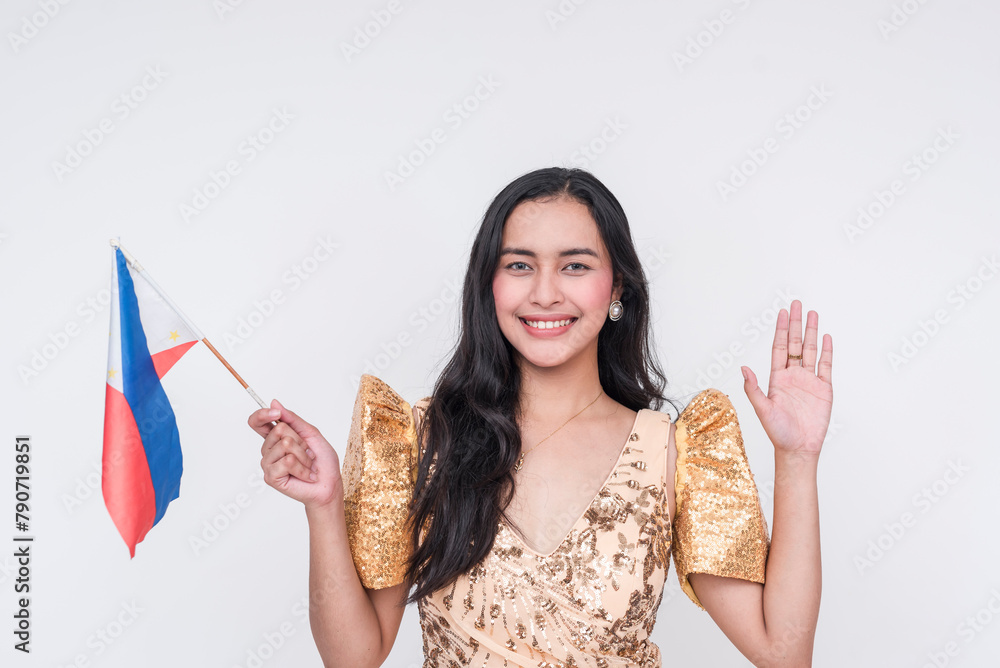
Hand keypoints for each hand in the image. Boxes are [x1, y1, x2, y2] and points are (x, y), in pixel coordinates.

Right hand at [248, 399, 342, 508]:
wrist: (329, 484)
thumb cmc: (322, 461)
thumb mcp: (310, 433)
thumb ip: (292, 419)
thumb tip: (274, 403)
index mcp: (275, 438)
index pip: (257, 423)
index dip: (262, 414)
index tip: (275, 413)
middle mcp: (269, 450)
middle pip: (278, 430)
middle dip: (300, 440)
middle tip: (307, 452)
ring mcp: (268, 464)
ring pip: (285, 444)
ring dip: (303, 454)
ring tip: (306, 464)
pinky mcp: (271, 477)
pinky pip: (287, 461)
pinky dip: (302, 467)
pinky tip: (304, 474)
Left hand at [741, 300, 832, 456]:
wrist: (799, 449)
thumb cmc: (778, 432)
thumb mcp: (762, 409)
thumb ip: (753, 388)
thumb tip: (743, 368)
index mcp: (777, 378)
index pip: (779, 347)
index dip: (781, 329)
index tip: (782, 313)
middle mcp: (793, 376)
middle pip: (794, 343)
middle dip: (796, 323)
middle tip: (797, 304)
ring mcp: (809, 381)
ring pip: (810, 350)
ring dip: (811, 332)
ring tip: (813, 314)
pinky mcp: (824, 389)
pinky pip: (826, 366)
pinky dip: (827, 351)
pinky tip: (826, 337)